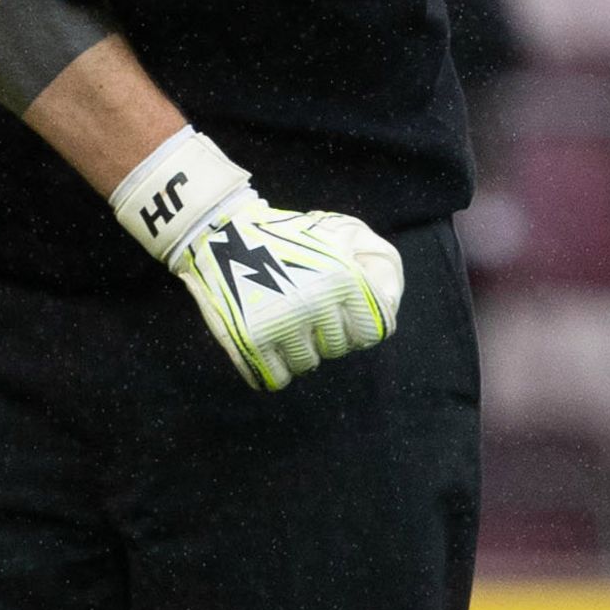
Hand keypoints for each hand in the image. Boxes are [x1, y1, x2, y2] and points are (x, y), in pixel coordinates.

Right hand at [167, 196, 402, 391]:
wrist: (219, 230)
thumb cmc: (287, 233)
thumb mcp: (341, 230)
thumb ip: (378, 261)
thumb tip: (390, 302)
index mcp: (346, 280)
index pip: (372, 333)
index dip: (353, 324)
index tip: (334, 312)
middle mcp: (318, 304)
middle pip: (338, 349)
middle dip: (324, 333)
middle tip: (301, 309)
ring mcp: (283, 325)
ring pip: (308, 365)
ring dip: (296, 349)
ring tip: (280, 320)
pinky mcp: (251, 341)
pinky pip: (276, 378)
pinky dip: (271, 367)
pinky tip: (264, 341)